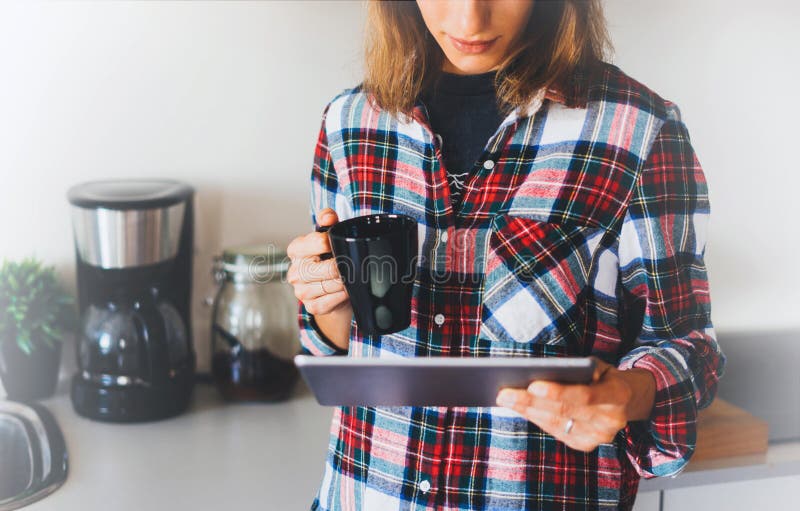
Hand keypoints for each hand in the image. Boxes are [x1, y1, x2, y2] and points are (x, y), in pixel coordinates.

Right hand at [287, 209, 352, 349]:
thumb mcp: (328, 236)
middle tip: (353, 264)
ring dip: (346, 281)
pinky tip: (347, 289)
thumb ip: (328, 221)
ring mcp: (301, 291)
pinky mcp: (312, 307)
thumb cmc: (328, 258)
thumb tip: (328, 216)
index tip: (343, 245)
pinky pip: (333, 300)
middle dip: (344, 266)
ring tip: (351, 276)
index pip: (318, 242)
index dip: (335, 243)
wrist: (329, 288)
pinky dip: (343, 295)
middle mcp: (295, 271)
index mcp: (296, 249)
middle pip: (328, 268)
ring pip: (332, 285)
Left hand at [495, 358, 655, 452]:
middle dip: (531, 401)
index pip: (584, 395)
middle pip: (565, 411)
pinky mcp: (586, 444)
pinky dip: (536, 418)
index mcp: (618, 395)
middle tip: (505, 392)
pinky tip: (520, 408)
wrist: (629, 400)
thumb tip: (538, 373)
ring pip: (556, 423)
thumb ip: (577, 371)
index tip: (533, 384)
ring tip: (505, 399)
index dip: (558, 392)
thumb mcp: (598, 366)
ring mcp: (599, 437)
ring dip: (527, 411)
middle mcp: (610, 420)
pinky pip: (556, 431)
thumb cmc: (605, 376)